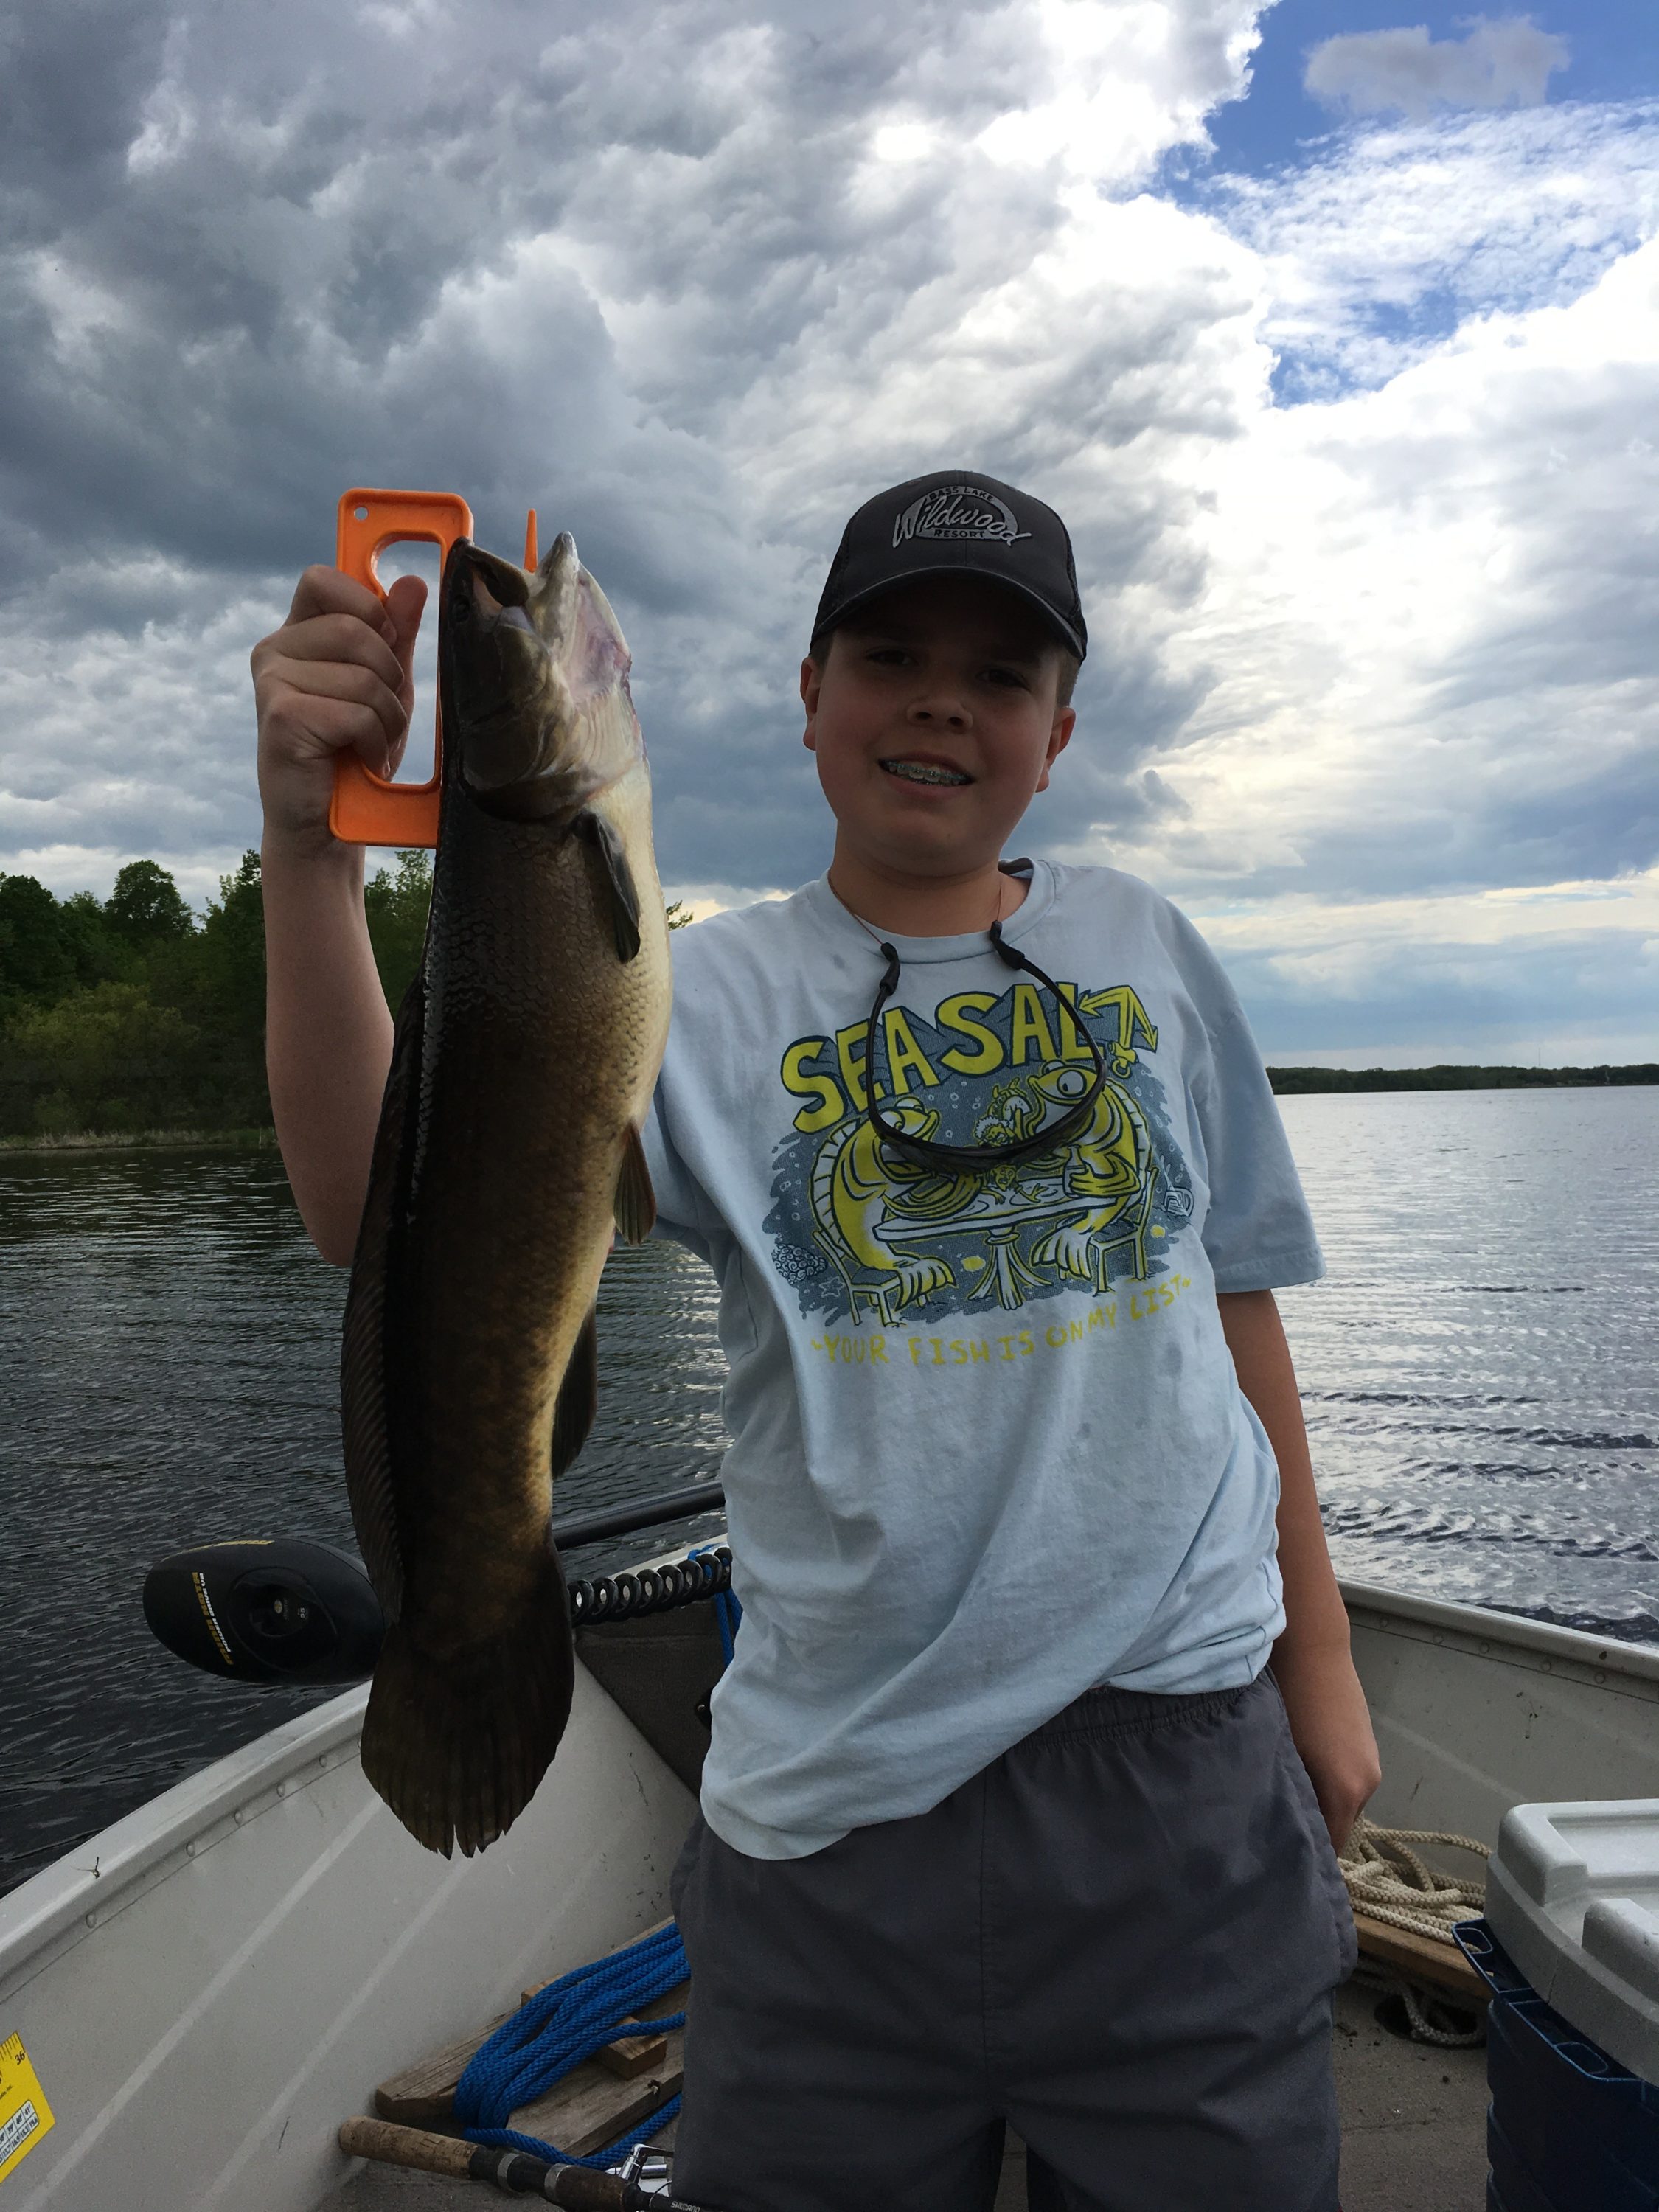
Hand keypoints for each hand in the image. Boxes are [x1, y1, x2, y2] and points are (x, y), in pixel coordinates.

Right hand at [252, 566, 426, 848]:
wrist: (325, 821)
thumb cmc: (353, 750)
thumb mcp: (385, 686)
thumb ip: (396, 635)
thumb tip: (413, 582)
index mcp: (297, 633)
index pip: (323, 579)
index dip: (365, 605)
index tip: (384, 643)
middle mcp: (274, 649)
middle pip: (357, 629)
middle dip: (390, 678)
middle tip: (380, 717)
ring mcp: (271, 681)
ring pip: (362, 675)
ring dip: (386, 718)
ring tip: (370, 743)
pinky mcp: (281, 716)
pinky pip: (355, 712)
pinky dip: (373, 741)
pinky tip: (360, 759)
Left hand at [1273, 1636, 1380, 1853]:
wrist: (1313, 1649)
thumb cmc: (1291, 1699)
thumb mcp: (1284, 1753)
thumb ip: (1291, 1794)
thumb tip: (1284, 1823)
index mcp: (1347, 1791)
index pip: (1332, 1844)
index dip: (1310, 1855)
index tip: (1283, 1859)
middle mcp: (1367, 1782)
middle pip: (1340, 1823)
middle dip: (1315, 1827)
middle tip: (1277, 1824)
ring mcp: (1371, 1761)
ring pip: (1344, 1799)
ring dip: (1322, 1800)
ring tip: (1287, 1790)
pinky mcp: (1367, 1743)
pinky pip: (1349, 1777)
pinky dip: (1330, 1780)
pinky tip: (1304, 1763)